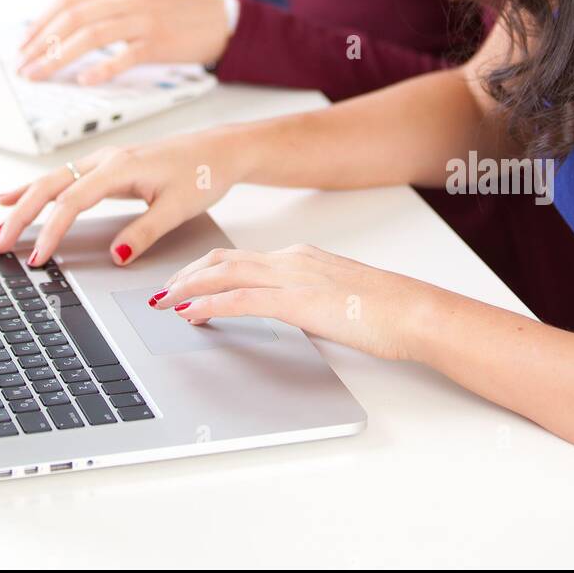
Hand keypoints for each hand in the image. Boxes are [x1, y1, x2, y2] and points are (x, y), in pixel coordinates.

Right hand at [0, 128, 243, 261]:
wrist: (220, 150)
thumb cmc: (202, 173)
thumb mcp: (178, 207)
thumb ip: (144, 232)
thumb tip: (115, 256)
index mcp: (119, 167)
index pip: (72, 202)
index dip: (51, 231)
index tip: (37, 257)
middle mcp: (106, 159)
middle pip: (51, 186)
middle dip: (21, 215)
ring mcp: (104, 160)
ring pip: (53, 180)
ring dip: (24, 203)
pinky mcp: (107, 166)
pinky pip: (64, 178)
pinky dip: (38, 189)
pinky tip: (16, 196)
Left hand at [17, 0, 231, 81]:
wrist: (220, 19)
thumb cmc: (177, 12)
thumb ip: (105, 4)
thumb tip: (64, 27)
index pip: (68, 0)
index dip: (40, 23)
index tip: (24, 44)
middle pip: (73, 18)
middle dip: (42, 44)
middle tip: (23, 65)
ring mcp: (143, 18)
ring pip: (90, 36)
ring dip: (59, 58)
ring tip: (40, 74)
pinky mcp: (159, 41)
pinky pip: (124, 56)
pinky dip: (101, 69)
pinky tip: (84, 80)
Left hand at [148, 243, 427, 360]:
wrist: (413, 311)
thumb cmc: (385, 310)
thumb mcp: (336, 299)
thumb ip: (308, 300)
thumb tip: (288, 312)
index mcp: (299, 257)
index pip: (239, 259)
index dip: (204, 269)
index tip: (182, 282)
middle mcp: (291, 260)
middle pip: (223, 261)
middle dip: (186, 275)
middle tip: (160, 291)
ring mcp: (293, 278)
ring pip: (225, 275)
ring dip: (188, 288)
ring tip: (163, 302)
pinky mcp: (298, 302)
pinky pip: (242, 300)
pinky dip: (211, 305)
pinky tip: (192, 315)